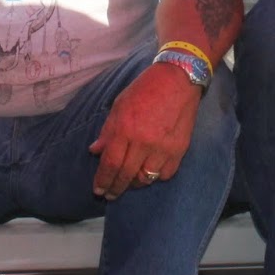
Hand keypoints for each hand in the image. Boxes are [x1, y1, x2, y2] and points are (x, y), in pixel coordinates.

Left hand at [87, 62, 200, 198]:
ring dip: (135, 184)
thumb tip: (95, 151)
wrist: (178, 79)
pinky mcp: (179, 150)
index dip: (103, 180)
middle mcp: (143, 142)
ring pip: (146, 179)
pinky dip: (156, 177)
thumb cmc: (146, 88)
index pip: (110, 163)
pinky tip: (150, 172)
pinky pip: (165, 174)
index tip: (98, 190)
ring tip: (129, 183)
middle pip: (126, 175)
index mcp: (125, 129)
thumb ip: (108, 130)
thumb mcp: (120, 104)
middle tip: (110, 195)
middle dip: (116, 188)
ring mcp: (163, 148)